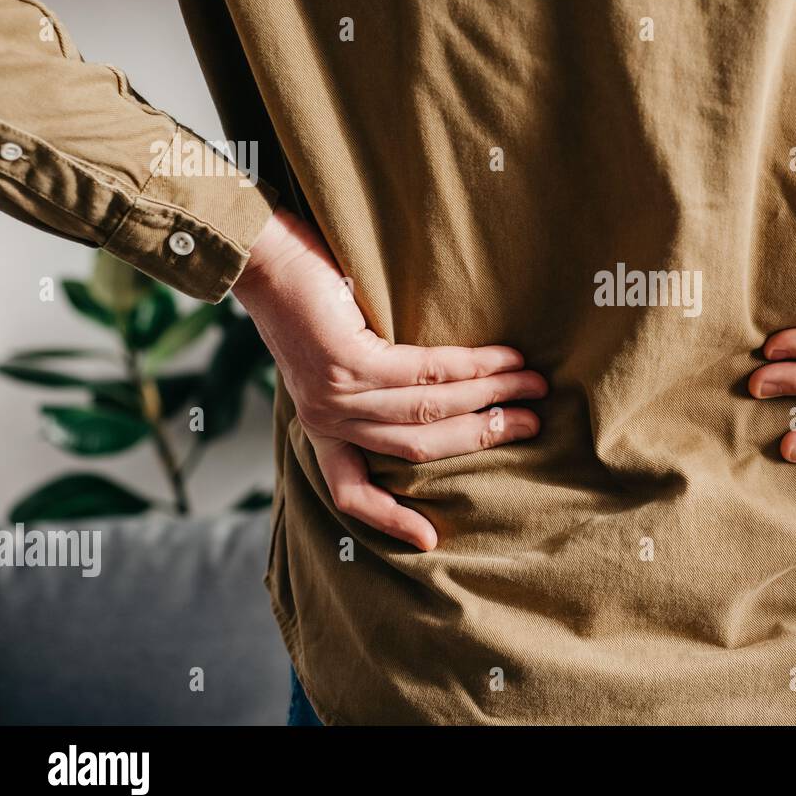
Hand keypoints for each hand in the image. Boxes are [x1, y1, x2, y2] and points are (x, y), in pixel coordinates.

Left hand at [233, 209, 546, 550]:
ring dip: (491, 397)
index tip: (431, 540)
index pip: (351, 489)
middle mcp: (327, 419)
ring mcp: (337, 393)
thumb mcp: (334, 359)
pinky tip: (504, 359)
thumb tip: (447, 399)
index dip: (390, 518)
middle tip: (530, 423)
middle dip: (483, 436)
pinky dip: (474, 368)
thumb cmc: (308, 299)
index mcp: (323, 427)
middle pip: (419, 447)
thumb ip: (372, 388)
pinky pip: (427, 373)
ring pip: (430, 410)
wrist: (264, 255)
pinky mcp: (349, 362)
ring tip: (531, 385)